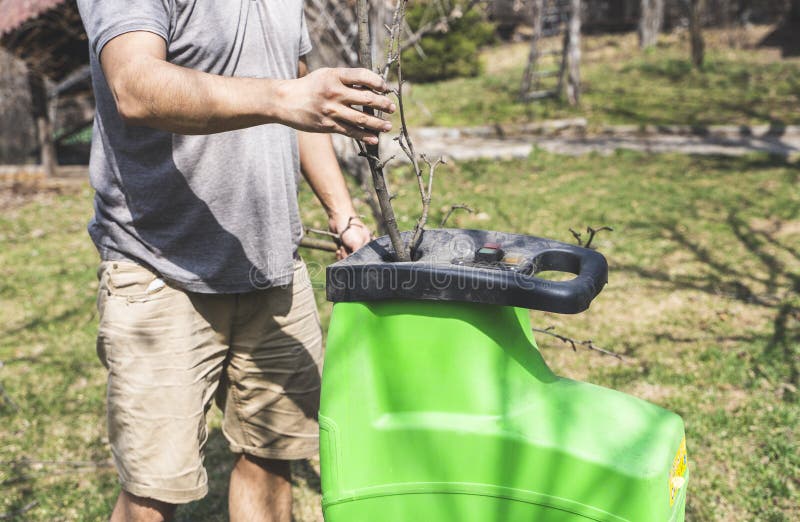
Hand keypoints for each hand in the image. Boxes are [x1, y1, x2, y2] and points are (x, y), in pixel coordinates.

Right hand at [277, 68, 395, 144]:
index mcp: (335, 76)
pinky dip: (364, 136)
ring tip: (388, 125)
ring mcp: (331, 110)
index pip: (362, 76)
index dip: (378, 82)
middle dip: (382, 104)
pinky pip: (350, 131)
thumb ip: (346, 80)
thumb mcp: (326, 75)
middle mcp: (334, 92)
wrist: (286, 101)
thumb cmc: (310, 86)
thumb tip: (372, 86)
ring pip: (361, 118)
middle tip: (392, 107)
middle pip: (366, 98)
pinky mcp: (328, 125)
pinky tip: (374, 139)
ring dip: (378, 123)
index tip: (386, 88)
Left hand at [330, 216, 371, 259]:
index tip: (354, 256)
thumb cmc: (351, 229)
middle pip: (356, 259)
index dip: (360, 260)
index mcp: (369, 244)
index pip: (367, 258)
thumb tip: (354, 265)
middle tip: (346, 249)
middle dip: (349, 257)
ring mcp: (353, 246)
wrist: (339, 218)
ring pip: (349, 258)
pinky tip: (338, 250)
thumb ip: (357, 256)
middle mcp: (362, 246)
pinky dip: (339, 255)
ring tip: (342, 248)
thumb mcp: (358, 244)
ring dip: (343, 255)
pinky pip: (343, 256)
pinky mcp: (345, 246)